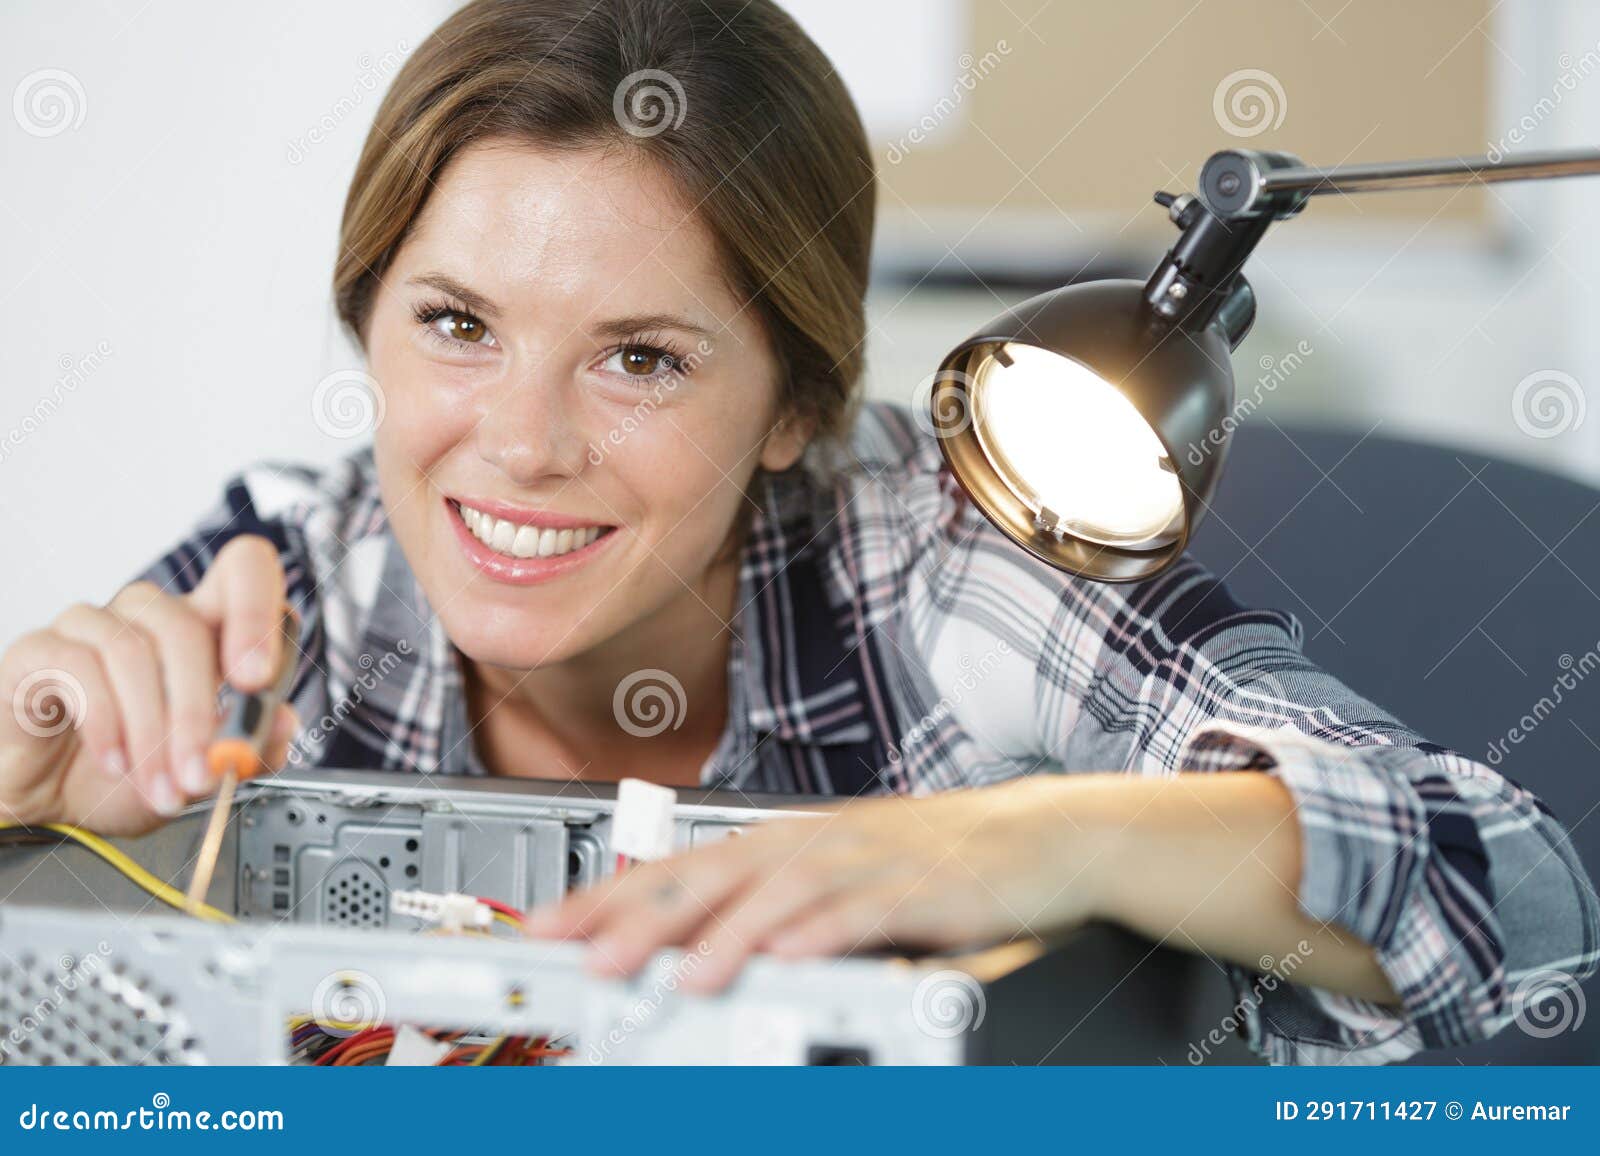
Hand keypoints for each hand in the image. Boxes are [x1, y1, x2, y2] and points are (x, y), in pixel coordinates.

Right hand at [0, 535, 298, 835]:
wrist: (53, 808)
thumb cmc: (132, 776)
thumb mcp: (206, 774)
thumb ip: (253, 750)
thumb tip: (282, 720)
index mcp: (206, 627)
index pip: (244, 569)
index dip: (257, 610)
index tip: (256, 678)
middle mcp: (149, 615)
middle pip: (185, 626)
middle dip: (197, 712)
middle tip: (201, 772)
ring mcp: (91, 626)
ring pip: (133, 651)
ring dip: (152, 731)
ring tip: (160, 786)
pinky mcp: (39, 650)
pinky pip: (78, 667)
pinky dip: (105, 724)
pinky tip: (115, 762)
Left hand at [524, 777, 1108, 990]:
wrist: (1041, 838)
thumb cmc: (937, 861)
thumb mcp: (840, 878)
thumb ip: (771, 910)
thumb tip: (692, 947)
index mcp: (790, 844)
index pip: (684, 865)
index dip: (613, 896)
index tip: (550, 926)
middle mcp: (819, 844)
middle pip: (718, 874)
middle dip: (647, 914)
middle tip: (588, 953)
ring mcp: (873, 861)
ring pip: (786, 892)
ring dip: (731, 932)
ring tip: (684, 971)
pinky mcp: (928, 886)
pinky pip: (871, 909)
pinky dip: (828, 932)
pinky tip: (793, 956)